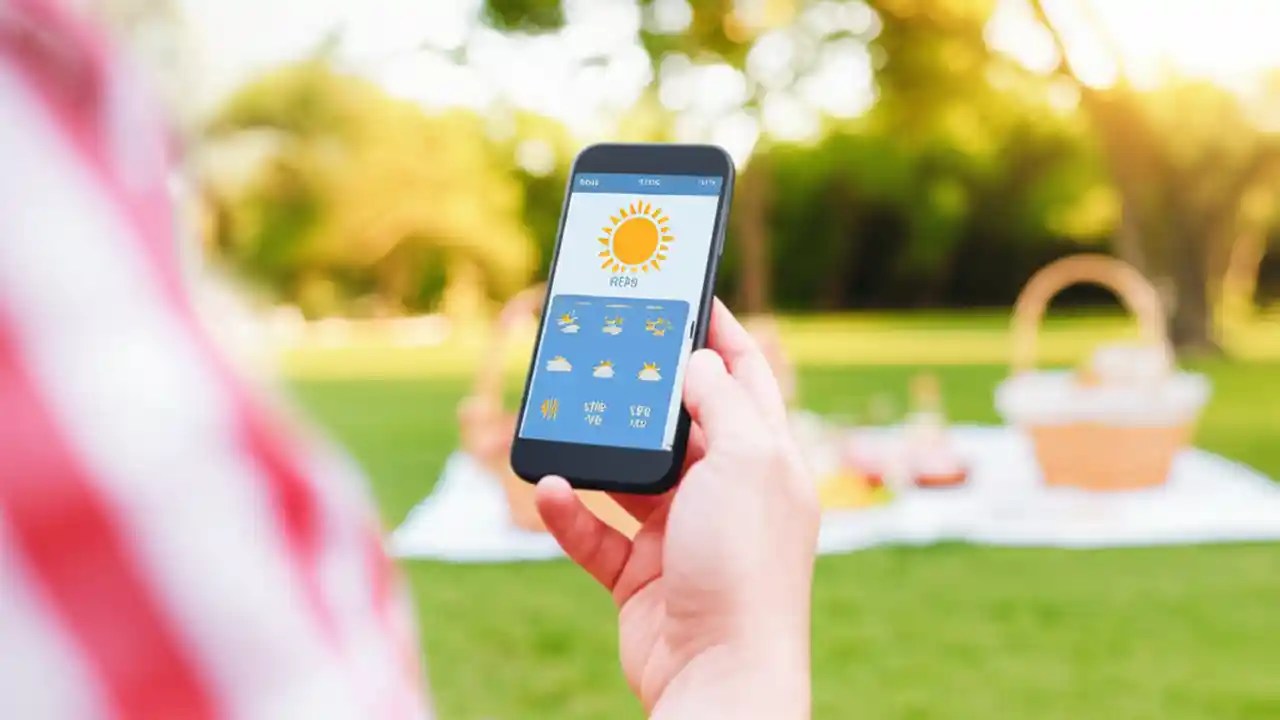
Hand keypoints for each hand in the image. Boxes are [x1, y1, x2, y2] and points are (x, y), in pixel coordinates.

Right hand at [535, 299, 819, 718]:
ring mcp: (683, 535)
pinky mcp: (642, 576)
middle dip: (643, 389)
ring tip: (564, 417)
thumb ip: (722, 404)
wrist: (718, 674)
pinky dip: (571, 511)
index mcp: (767, 462)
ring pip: (630, 477)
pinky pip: (597, 533)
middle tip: (606, 349)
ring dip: (597, 452)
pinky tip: (551, 488)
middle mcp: (727, 494)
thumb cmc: (744, 566)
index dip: (719, 333)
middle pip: (681, 423)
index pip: (746, 378)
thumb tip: (699, 360)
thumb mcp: (746, 463)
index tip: (687, 293)